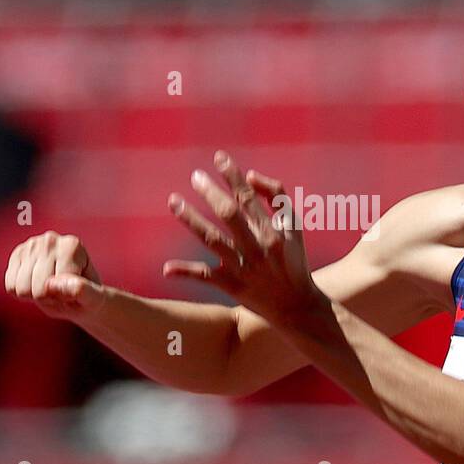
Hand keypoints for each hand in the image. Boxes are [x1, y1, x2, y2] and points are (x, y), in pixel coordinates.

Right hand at [4, 230, 106, 322]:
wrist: (77, 291)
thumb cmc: (88, 296)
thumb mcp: (93, 299)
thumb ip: (81, 291)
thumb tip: (53, 284)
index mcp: (72, 246)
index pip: (55, 286)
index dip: (62, 297)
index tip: (73, 290)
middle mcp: (50, 240)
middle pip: (37, 289)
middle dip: (49, 297)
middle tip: (61, 291)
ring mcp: (31, 244)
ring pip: (20, 288)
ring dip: (34, 295)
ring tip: (50, 288)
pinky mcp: (18, 253)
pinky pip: (10, 285)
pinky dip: (21, 291)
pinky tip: (36, 284)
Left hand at [164, 150, 328, 329]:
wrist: (297, 306)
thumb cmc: (293, 259)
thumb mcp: (294, 225)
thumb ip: (275, 196)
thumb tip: (249, 176)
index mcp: (273, 231)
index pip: (249, 197)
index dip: (232, 175)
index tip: (218, 157)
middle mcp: (257, 248)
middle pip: (229, 215)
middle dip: (210, 192)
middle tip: (195, 176)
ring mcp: (243, 268)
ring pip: (212, 240)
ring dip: (191, 219)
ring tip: (173, 201)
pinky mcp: (232, 286)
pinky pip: (205, 276)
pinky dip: (186, 272)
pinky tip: (167, 268)